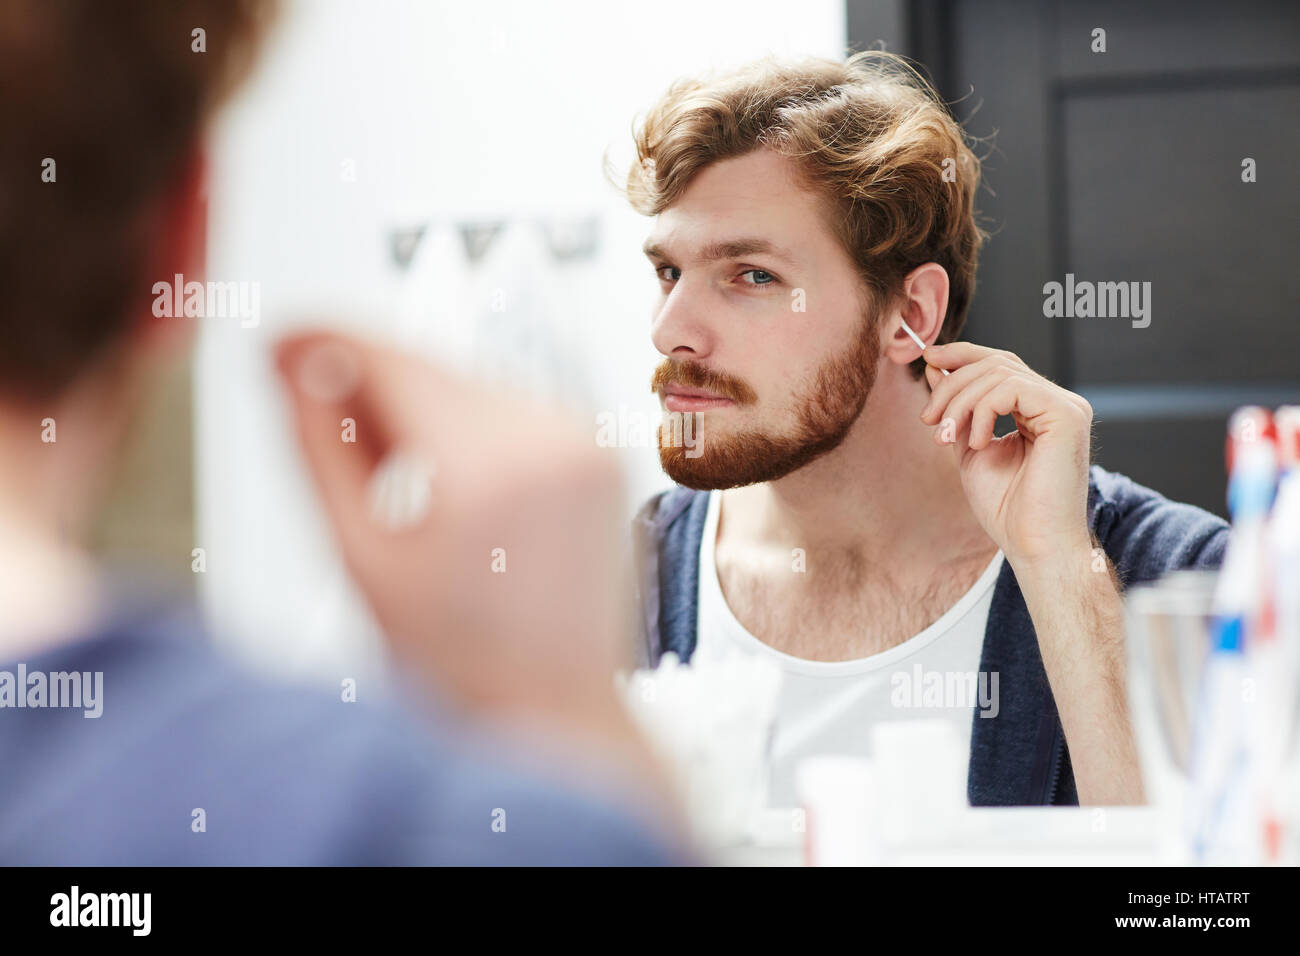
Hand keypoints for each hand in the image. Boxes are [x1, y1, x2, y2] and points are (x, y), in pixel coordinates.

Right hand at [273, 329, 637, 747]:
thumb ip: (320, 448)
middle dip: (366, 383)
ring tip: (395, 485)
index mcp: (488, 469)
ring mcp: (584, 441)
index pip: (390, 360)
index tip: (279, 344)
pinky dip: (465, 427)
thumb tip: (295, 366)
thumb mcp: (360, 557)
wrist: (553, 707)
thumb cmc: (462, 660)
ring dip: (417, 407)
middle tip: (320, 427)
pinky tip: (447, 484)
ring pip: (467, 383)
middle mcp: (551, 439)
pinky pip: (510, 408)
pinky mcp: (598, 449)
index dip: (323, 344)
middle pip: (428, 366)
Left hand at [918, 342, 1093, 566]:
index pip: (1001, 363)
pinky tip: (978, 442)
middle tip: (930, 421)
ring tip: (947, 437)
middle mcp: (1057, 402)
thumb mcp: (969, 446)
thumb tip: (936, 366)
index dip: (963, 355)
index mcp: (1039, 409)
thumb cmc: (1006, 507)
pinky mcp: (1067, 415)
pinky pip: (1012, 389)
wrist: (1032, 544)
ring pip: (1000, 372)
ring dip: (960, 402)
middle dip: (952, 385)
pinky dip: (983, 411)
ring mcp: (1066, 406)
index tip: (927, 358)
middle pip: (996, 363)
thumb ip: (958, 408)